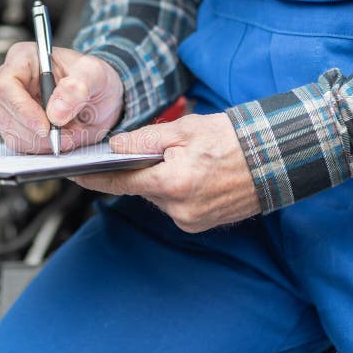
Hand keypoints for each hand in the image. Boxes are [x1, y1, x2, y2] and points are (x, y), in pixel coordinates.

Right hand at [0, 42, 123, 153]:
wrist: (99, 96)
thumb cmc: (92, 78)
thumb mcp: (95, 74)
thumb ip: (77, 87)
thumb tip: (55, 112)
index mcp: (23, 59)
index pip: (6, 86)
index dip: (23, 109)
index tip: (46, 127)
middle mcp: (11, 82)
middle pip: (7, 114)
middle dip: (38, 132)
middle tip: (67, 136)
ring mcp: (11, 107)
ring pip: (14, 134)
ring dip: (43, 143)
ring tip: (70, 134)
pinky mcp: (17, 127)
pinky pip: (22, 145)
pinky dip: (44, 148)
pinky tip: (62, 139)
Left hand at [73, 113, 259, 232]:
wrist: (278, 158)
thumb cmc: (233, 139)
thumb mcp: (184, 129)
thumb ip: (143, 139)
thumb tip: (114, 147)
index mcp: (173, 183)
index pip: (121, 182)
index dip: (94, 178)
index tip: (74, 174)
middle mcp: (180, 209)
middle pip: (141, 189)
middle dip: (142, 170)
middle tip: (159, 149)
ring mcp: (192, 220)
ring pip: (159, 197)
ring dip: (162, 179)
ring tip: (186, 158)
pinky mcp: (202, 223)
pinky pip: (176, 205)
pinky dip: (177, 189)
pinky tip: (195, 173)